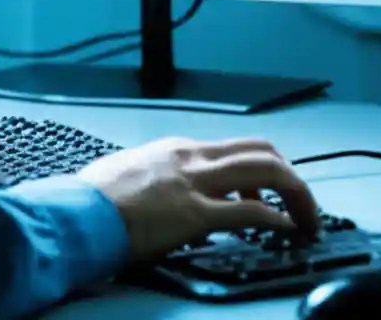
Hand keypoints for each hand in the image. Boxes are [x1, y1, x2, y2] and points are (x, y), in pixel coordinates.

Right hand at [76, 136, 319, 261]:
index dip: (261, 170)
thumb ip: (159, 178)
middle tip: (302, 201)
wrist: (74, 214)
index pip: (234, 149)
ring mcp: (196, 184)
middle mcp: (192, 159)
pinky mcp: (195, 215)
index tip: (267, 194)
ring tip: (306, 218)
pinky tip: (288, 231)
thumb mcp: (130, 173)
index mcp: (177, 150)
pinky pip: (251, 214)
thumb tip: (167, 193)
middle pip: (261, 151)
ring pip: (267, 171)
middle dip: (290, 175)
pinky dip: (280, 220)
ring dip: (296, 194)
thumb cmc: (92, 200)